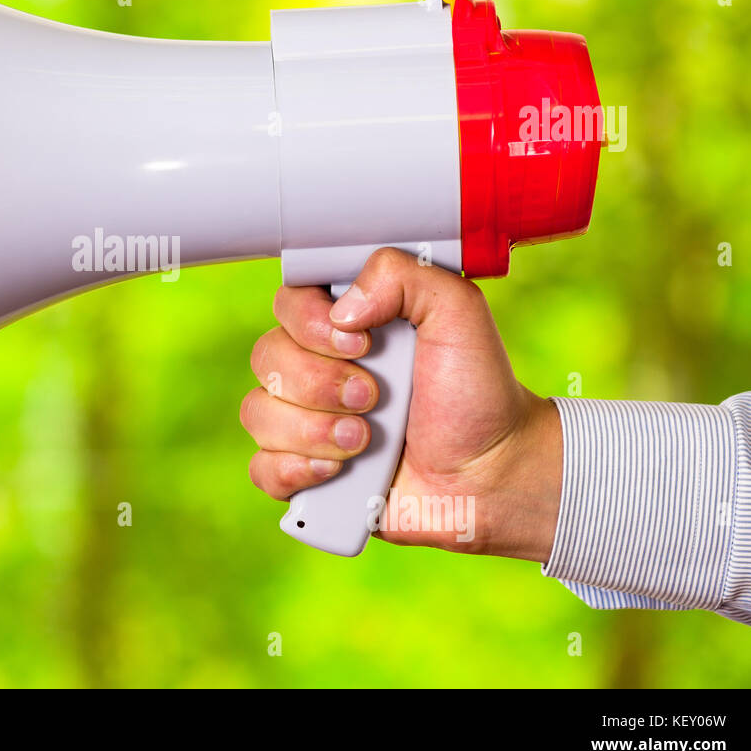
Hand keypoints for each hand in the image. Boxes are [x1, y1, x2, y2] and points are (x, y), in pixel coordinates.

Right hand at [240, 248, 562, 560]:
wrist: (492, 474)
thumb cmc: (476, 393)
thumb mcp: (458, 312)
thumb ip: (404, 276)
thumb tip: (341, 309)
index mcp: (346, 324)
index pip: (288, 302)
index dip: (309, 323)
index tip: (359, 342)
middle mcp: (318, 368)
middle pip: (267, 357)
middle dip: (320, 383)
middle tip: (373, 397)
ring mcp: (307, 421)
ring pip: (258, 412)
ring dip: (313, 430)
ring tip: (365, 442)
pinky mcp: (305, 472)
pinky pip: (261, 468)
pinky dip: (293, 470)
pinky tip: (337, 470)